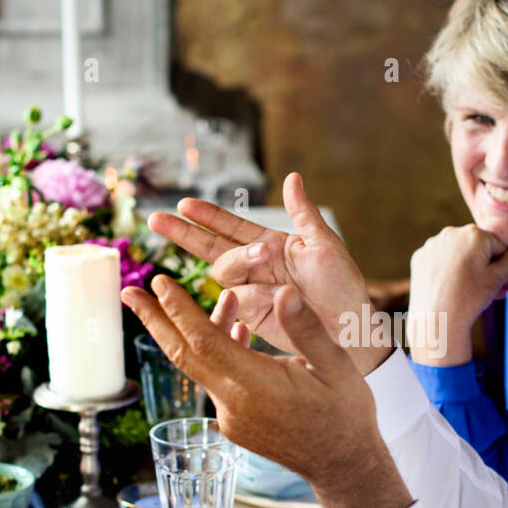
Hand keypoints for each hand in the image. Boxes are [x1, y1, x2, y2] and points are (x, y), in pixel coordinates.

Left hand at [122, 278, 413, 507]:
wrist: (343, 466)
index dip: (178, 309)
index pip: (204, 341)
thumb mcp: (337, 367)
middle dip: (154, 320)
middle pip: (182, 355)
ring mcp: (230, 416)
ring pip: (200, 366)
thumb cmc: (345, 414)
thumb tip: (283, 292)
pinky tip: (235, 330)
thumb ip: (306, 329)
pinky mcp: (234, 423)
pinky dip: (215, 352)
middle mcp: (234, 403)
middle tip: (128, 291)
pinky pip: (216, 380)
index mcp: (256, 385)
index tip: (158, 282)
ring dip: (191, 332)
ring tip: (198, 298)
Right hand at [147, 173, 387, 373]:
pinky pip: (238, 302)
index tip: (185, 204)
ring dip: (241, 260)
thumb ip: (304, 214)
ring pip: (225, 273)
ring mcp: (252, 293)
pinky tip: (274, 292)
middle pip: (212, 248)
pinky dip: (251, 294)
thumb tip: (293, 177)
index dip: (208, 215)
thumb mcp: (326, 245)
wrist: (351, 330)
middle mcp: (257, 267)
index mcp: (272, 245)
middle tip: (155, 220)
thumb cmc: (344, 288)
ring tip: (265, 256)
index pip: (232, 226)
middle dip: (184, 233)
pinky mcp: (252, 319)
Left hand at [407, 225, 507, 365]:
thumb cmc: (470, 299)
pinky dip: (452, 272)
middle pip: (480, 249)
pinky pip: (443, 261)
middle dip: (494, 269)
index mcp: (473, 233)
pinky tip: (459, 288)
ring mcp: (432, 244)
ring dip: (475, 271)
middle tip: (506, 289)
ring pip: (461, 255)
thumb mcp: (499, 277)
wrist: (436, 321)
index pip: (500, 244)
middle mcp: (450, 232)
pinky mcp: (420, 258)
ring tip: (486, 294)